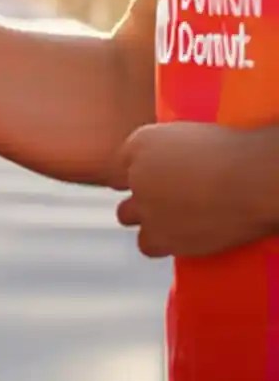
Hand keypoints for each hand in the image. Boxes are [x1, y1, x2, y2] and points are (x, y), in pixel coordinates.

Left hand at [113, 122, 274, 257]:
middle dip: (141, 193)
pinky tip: (182, 237)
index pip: (124, 159)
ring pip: (126, 216)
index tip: (157, 178)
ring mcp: (144, 204)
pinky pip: (147, 244)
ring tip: (177, 220)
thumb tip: (174, 166)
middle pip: (125, 185)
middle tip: (170, 199)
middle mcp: (136, 172)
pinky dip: (161, 243)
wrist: (255, 181)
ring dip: (147, 217)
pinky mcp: (157, 234)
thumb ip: (174, 151)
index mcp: (143, 140)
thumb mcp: (199, 136)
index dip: (140, 171)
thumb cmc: (241, 153)